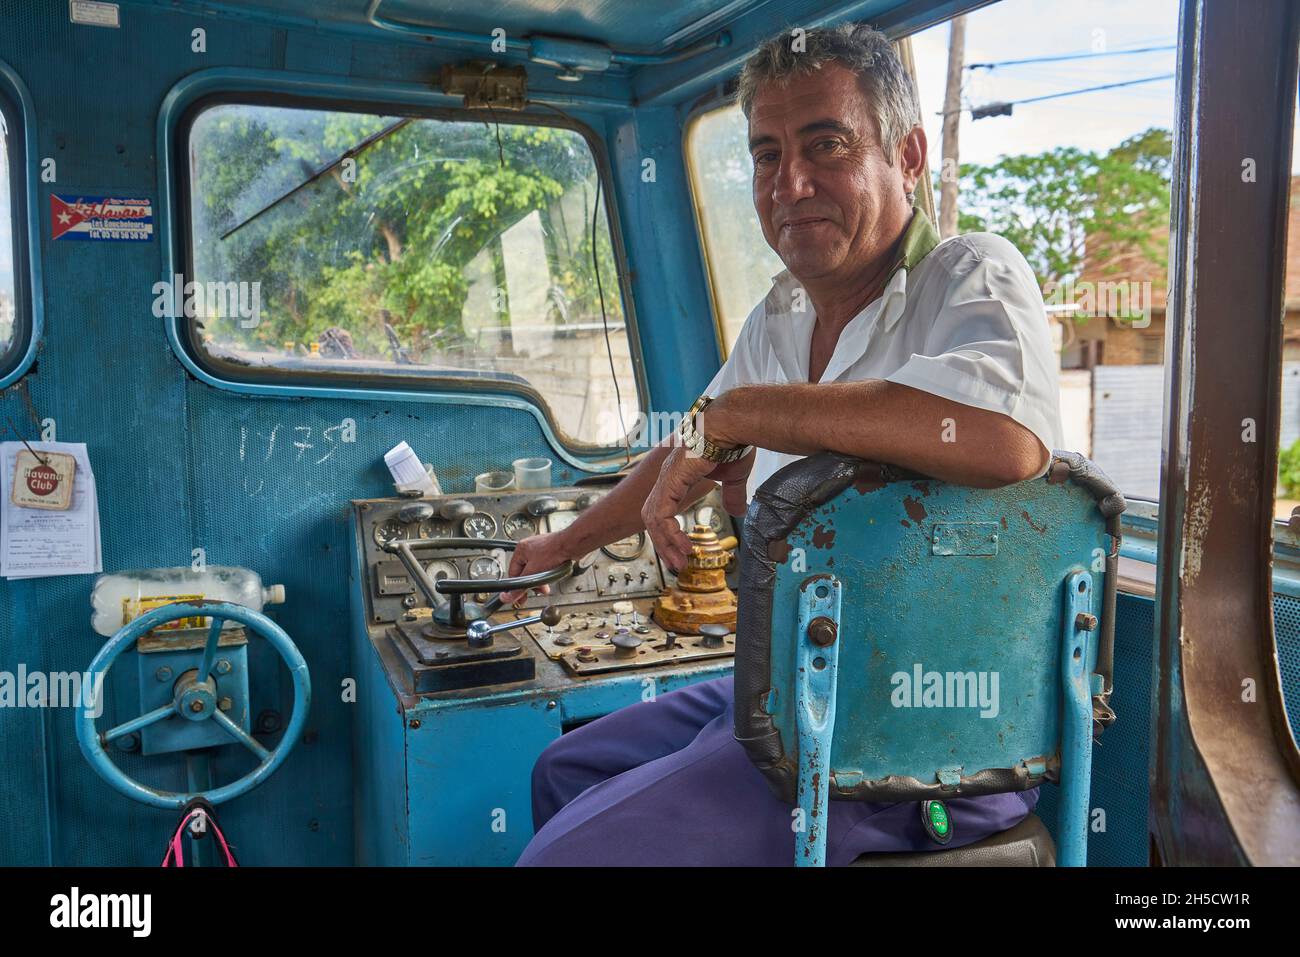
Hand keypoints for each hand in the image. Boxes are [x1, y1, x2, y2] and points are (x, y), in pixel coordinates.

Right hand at [500, 531, 573, 605]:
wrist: (572, 545)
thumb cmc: (554, 551)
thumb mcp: (533, 573)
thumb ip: (521, 586)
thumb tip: (509, 596)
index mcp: (520, 550)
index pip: (513, 573)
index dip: (517, 586)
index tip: (519, 596)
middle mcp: (529, 548)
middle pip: (524, 572)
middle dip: (531, 583)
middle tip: (535, 591)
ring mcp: (539, 549)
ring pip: (535, 570)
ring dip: (540, 580)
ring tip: (545, 586)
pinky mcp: (549, 552)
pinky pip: (543, 566)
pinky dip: (546, 573)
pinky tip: (551, 577)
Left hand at [642, 446, 753, 572]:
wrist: (733, 424)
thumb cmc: (734, 442)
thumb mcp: (733, 476)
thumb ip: (732, 494)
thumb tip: (738, 511)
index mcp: (679, 475)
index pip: (664, 510)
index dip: (670, 532)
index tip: (684, 550)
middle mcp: (668, 478)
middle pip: (653, 518)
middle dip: (664, 544)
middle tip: (678, 563)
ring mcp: (667, 479)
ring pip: (653, 519)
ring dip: (665, 543)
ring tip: (680, 560)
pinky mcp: (671, 481)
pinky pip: (661, 514)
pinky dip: (669, 533)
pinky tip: (683, 544)